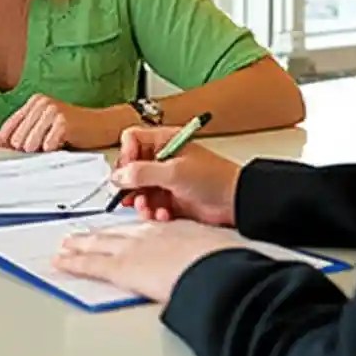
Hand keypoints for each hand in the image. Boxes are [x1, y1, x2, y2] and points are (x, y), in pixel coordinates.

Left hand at [0, 94, 131, 151]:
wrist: (103, 125)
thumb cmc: (76, 128)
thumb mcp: (46, 127)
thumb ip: (24, 132)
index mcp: (35, 102)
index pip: (10, 125)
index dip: (4, 140)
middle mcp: (42, 103)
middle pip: (18, 138)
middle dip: (29, 148)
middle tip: (46, 144)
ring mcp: (52, 111)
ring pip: (30, 144)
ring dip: (42, 150)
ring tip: (55, 143)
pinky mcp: (63, 122)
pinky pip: (47, 146)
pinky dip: (54, 150)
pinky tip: (64, 142)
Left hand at [52, 219, 245, 302]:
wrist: (215, 266)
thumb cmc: (223, 261)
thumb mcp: (217, 251)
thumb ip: (207, 255)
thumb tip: (211, 264)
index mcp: (173, 229)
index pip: (145, 227)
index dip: (130, 230)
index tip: (123, 231)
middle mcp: (148, 234)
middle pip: (117, 232)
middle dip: (98, 234)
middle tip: (82, 235)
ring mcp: (132, 249)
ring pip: (98, 245)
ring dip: (80, 245)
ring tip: (66, 246)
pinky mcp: (121, 267)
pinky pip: (90, 265)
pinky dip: (73, 263)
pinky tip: (60, 263)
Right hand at [112, 126, 241, 225]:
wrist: (236, 203)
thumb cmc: (215, 179)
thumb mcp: (174, 172)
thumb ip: (142, 172)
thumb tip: (118, 175)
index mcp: (165, 141)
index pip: (132, 140)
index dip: (126, 155)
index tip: (127, 171)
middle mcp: (164, 158)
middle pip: (132, 167)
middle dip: (130, 184)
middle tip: (130, 195)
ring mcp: (167, 179)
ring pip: (139, 189)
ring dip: (141, 202)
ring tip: (147, 209)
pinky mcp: (171, 198)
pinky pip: (151, 205)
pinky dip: (154, 212)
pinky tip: (163, 215)